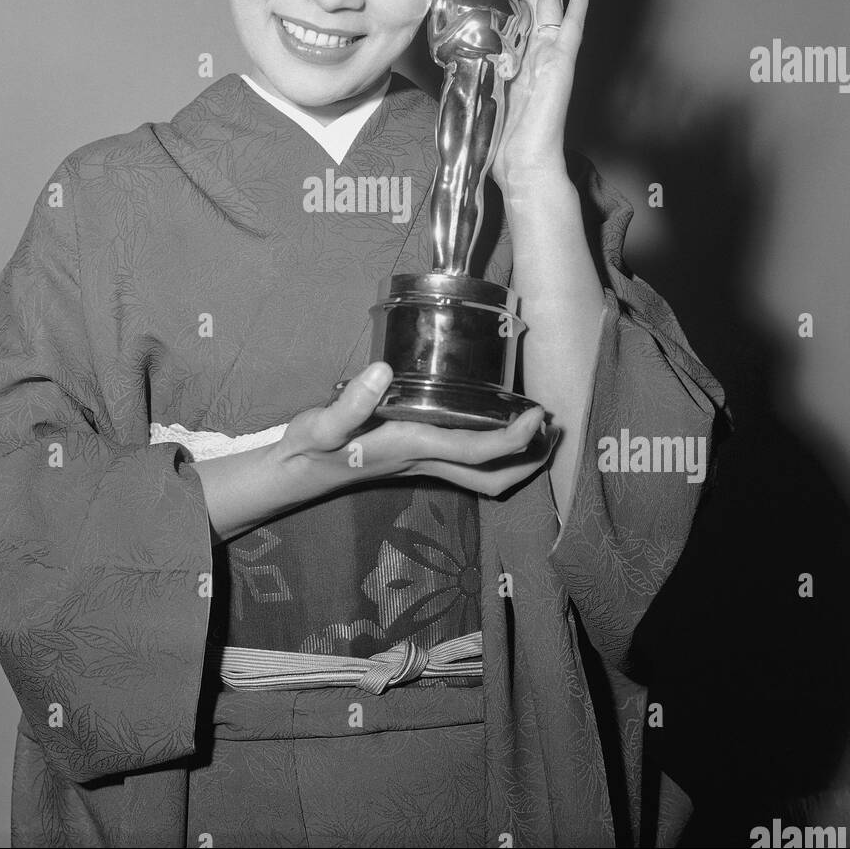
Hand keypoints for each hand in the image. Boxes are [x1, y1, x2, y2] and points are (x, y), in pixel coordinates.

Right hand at [272, 361, 559, 496]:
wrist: (295, 473)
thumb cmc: (309, 448)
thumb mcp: (320, 425)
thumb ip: (349, 404)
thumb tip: (381, 370)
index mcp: (411, 447)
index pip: (476, 451)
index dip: (513, 438)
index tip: (537, 415)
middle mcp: (425, 461)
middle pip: (493, 477)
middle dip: (530, 459)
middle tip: (554, 425)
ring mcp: (423, 465)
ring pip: (484, 478)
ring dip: (518, 460)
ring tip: (539, 427)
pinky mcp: (417, 460)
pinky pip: (469, 467)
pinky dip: (495, 453)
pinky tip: (497, 425)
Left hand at [490, 0, 599, 192]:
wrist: (522, 160)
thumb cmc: (502, 136)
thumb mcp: (482, 89)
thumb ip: (480, 64)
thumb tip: (461, 47)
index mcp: (517, 52)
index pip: (521, 6)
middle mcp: (536, 47)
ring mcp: (552, 51)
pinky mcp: (564, 60)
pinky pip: (575, 20)